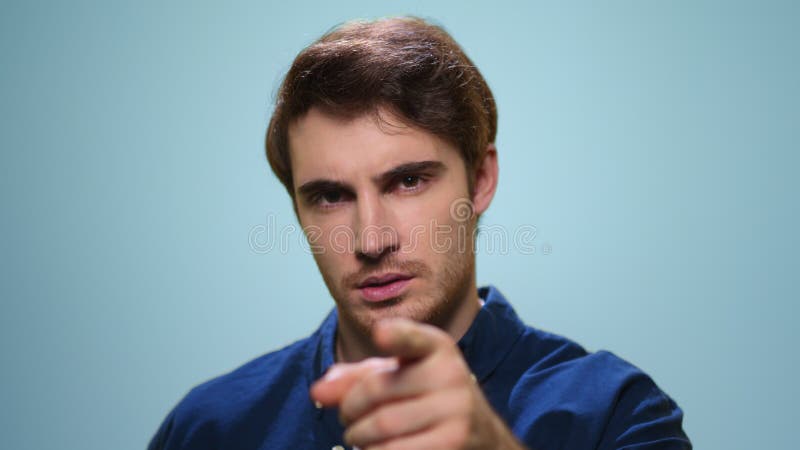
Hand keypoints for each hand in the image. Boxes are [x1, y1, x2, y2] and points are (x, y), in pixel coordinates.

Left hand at [310, 318, 526, 449]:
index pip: (413, 339)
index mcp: (437, 348)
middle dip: (349, 408)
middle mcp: (451, 374)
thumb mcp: (398, 375)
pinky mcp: (452, 443)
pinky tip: (376, 449)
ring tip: (359, 436)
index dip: (396, 336)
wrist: (479, 433)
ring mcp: (455, 411)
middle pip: (376, 390)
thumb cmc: (427, 399)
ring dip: (358, 436)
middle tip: (347, 417)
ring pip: (381, 426)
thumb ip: (356, 377)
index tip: (381, 334)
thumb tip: (318, 391)